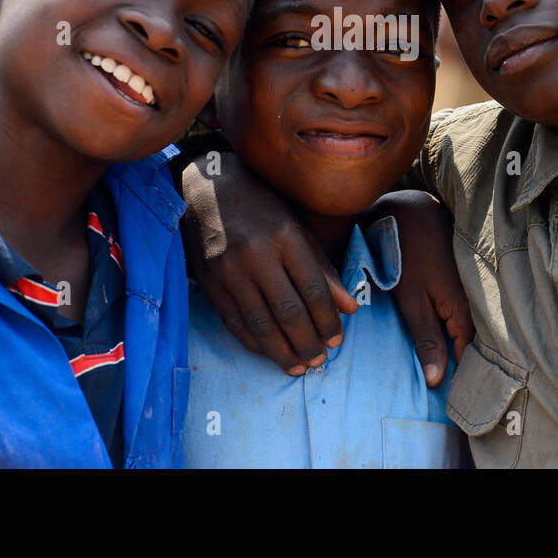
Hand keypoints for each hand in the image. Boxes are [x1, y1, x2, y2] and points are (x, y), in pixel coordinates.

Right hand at [181, 153, 357, 373]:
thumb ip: (323, 269)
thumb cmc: (262, 207)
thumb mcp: (298, 227)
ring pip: (260, 323)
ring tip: (298, 367)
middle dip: (308, 342)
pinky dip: (254, 342)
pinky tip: (269, 352)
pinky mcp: (209, 281)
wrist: (208, 190)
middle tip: (320, 361)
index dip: (328, 320)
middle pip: (288, 311)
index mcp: (285, 236)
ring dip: (282, 351)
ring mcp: (229, 270)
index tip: (337, 339)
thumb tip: (350, 308)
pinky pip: (234, 322)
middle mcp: (256, 254)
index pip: (313, 289)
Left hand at [365, 190, 472, 385]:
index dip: (460, 381)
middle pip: (473, 343)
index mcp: (463, 310)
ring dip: (461, 343)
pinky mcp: (468, 279)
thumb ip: (426, 338)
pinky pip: (468, 310)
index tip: (450, 403)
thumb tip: (436, 381)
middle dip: (463, 365)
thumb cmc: (406, 255)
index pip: (468, 357)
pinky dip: (458, 324)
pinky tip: (447, 333)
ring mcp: (474, 288)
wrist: (412, 210)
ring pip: (472, 326)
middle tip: (448, 389)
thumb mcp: (410, 300)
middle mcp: (476, 301)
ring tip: (448, 365)